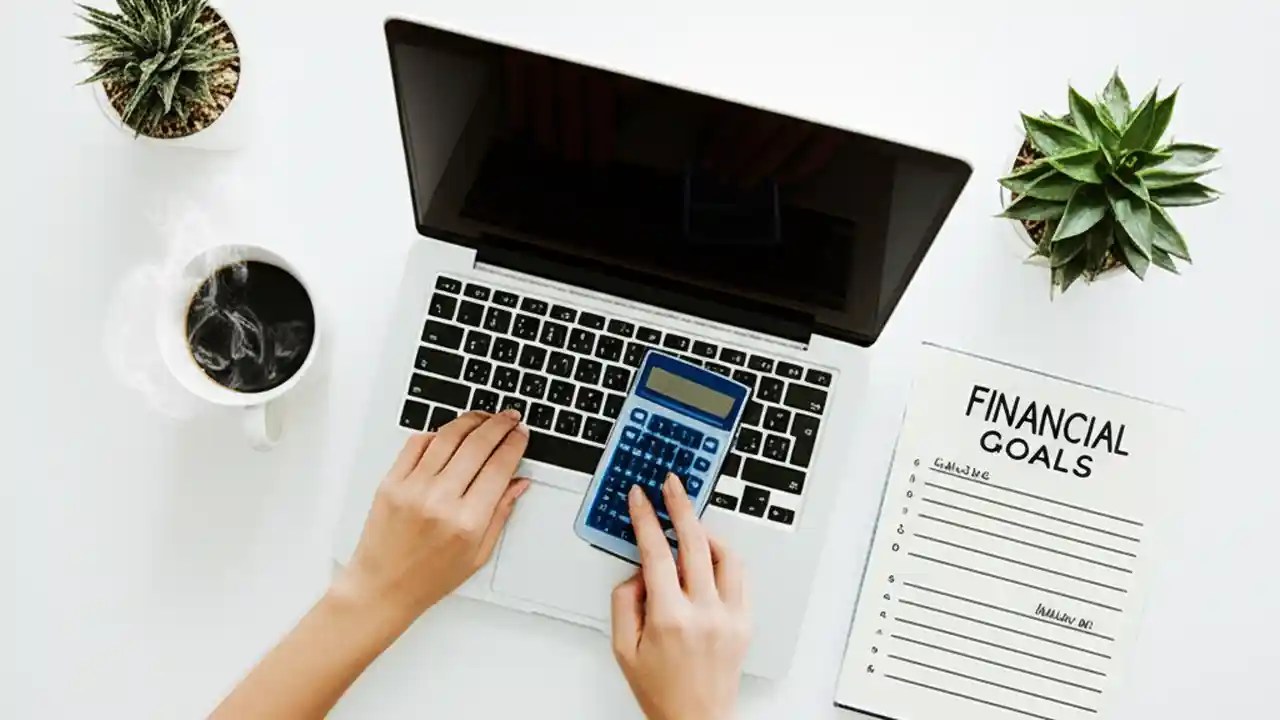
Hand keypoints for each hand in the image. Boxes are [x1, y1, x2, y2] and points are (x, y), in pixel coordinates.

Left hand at [333, 410, 530, 624]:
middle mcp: (439, 501)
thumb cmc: (428, 578)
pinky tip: (449, 433)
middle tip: (509, 418)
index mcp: (467, 522)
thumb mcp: (478, 554)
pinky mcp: (391, 482)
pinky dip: (437, 433)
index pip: (499, 467)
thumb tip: (518, 483)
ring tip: (483, 418)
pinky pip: (417, 444)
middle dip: (499, 425)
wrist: (382, 588)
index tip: (521, 434)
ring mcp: (412, 488)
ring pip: (448, 437)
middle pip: (477, 445)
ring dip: (471, 421)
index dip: (514, 444)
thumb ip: (501, 514)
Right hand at [611, 475, 750, 719]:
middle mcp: (705, 614)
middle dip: (680, 506)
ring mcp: (730, 617)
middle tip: (672, 484)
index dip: (646, 518)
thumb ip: (624, 602)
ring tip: (689, 524)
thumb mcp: (623, 648)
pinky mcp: (746, 622)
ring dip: (706, 532)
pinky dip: (724, 558)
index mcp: (670, 619)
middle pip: (694, 542)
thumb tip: (639, 570)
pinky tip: (710, 554)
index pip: (656, 553)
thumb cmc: (661, 691)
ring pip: (725, 555)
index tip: (640, 497)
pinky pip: (740, 576)